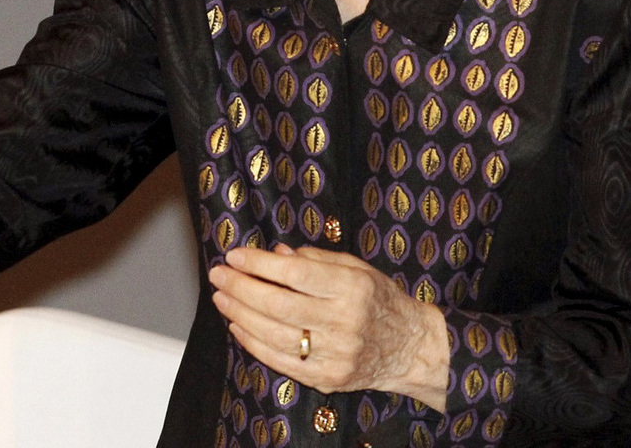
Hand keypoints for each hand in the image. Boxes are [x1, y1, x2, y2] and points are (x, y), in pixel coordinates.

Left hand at [208, 244, 448, 409]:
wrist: (411, 348)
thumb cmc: (379, 300)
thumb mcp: (357, 268)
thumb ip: (316, 258)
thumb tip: (276, 252)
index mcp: (351, 287)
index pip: (296, 272)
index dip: (259, 263)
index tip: (235, 255)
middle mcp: (344, 321)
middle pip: (278, 304)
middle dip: (241, 288)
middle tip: (219, 275)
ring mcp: (336, 353)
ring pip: (275, 335)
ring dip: (240, 315)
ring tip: (222, 298)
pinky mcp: (328, 378)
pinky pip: (282, 362)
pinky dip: (254, 344)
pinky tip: (238, 327)